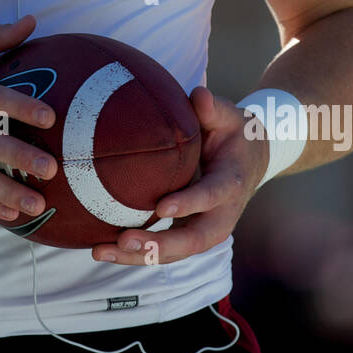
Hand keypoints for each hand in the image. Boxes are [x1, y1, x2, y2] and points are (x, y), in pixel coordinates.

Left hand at [91, 86, 269, 265]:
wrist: (251, 160)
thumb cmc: (234, 134)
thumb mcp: (230, 116)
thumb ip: (214, 108)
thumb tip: (199, 95)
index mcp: (232, 183)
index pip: (212, 196)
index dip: (190, 204)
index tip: (162, 207)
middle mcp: (221, 214)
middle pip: (194, 240)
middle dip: (160, 245)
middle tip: (124, 240)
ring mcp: (205, 229)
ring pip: (175, 253)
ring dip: (139, 256)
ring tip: (100, 251)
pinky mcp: (188, 234)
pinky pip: (164, 251)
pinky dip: (135, 254)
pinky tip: (102, 250)